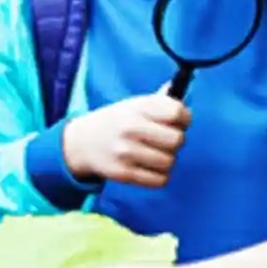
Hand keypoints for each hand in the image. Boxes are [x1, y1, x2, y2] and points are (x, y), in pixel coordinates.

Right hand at [62, 89, 189, 187]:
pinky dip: (159, 176)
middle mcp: (130, 127)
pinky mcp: (123, 173)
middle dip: (176, 141)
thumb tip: (177, 87)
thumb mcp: (133, 105)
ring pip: (169, 162)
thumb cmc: (116, 122)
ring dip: (166, 160)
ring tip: (154, 154)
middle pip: (177, 140)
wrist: (82, 142)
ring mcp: (126, 152)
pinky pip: (160, 180)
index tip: (179, 121)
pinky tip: (148, 167)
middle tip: (165, 140)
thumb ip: (158, 101)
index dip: (184, 118)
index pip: (176, 112)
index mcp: (136, 107)